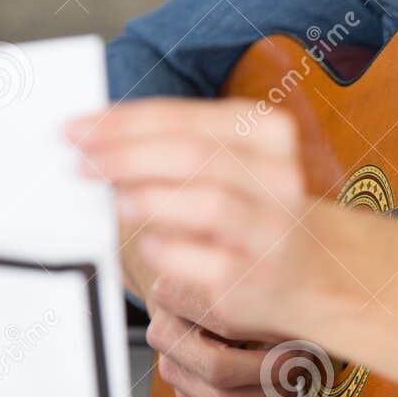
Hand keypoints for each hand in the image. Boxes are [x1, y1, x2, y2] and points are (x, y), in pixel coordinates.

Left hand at [68, 97, 328, 344]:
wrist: (320, 273)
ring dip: (149, 198)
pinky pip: (203, 261)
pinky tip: (149, 243)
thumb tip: (98, 141)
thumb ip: (177, 148)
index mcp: (267, 134)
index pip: (186, 117)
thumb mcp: (232, 164)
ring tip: (113, 198)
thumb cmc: (256, 212)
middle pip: (192, 155)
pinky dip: (167, 249)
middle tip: (79, 160)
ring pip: (208, 203)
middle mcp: (277, 177)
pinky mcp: (255, 279)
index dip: (125, 122)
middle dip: (126, 155)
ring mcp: (270, 229)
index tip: (77, 127)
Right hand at [144, 295, 306, 396]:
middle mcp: (165, 340)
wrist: (206, 296)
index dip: (269, 338)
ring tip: (298, 375)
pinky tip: (284, 395)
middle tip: (304, 359)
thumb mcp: (245, 272)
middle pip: (220, 372)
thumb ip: (264, 288)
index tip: (301, 339)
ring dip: (273, 396)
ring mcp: (174, 374)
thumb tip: (304, 315)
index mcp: (171, 298)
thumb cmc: (234, 281)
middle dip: (273, 371)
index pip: (221, 326)